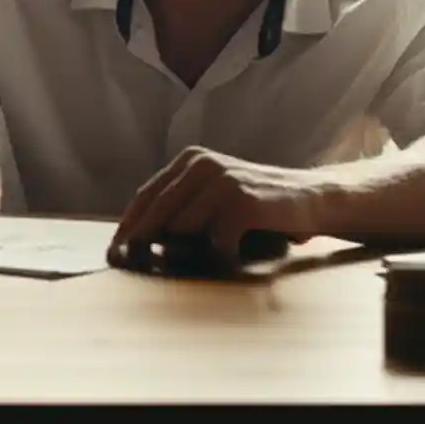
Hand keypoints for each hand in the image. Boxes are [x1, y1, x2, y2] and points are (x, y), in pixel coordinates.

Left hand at [108, 146, 333, 263]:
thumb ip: (179, 206)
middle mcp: (202, 164)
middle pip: (156, 212)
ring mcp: (221, 180)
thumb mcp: (211, 195)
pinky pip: (214, 241)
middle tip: (132, 263)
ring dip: (193, 250)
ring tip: (215, 249)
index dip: (127, 225)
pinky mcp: (241, 201)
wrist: (310, 199)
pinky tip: (235, 253)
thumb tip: (134, 238)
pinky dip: (222, 255)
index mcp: (190, 160)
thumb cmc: (255, 204)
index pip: (146, 195)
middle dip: (141, 241)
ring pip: (181, 229)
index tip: (114, 252)